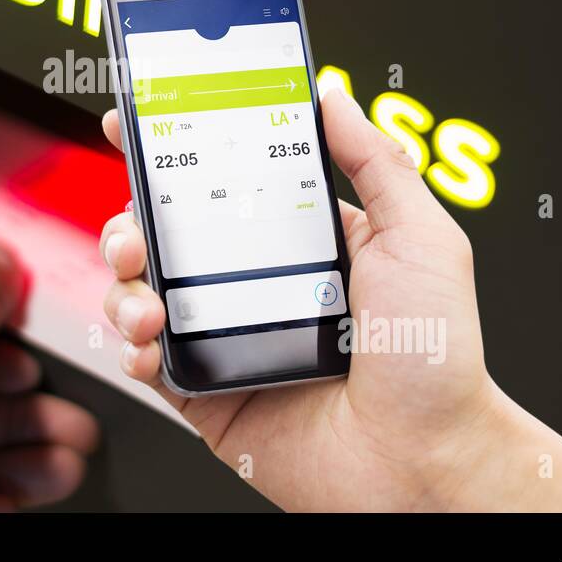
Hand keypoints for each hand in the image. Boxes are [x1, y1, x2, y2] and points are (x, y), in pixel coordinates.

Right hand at [99, 90, 561, 511]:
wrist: (424, 464)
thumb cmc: (436, 358)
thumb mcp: (421, 238)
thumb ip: (376, 162)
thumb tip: (334, 97)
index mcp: (301, 242)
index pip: (225, 183)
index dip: (175, 152)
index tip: (137, 121)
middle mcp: (256, 283)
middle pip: (166, 232)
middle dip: (132, 219)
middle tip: (136, 227)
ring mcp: (226, 335)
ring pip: (142, 289)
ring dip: (125, 284)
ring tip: (148, 303)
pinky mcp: (205, 389)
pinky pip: (146, 359)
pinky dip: (131, 347)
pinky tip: (150, 345)